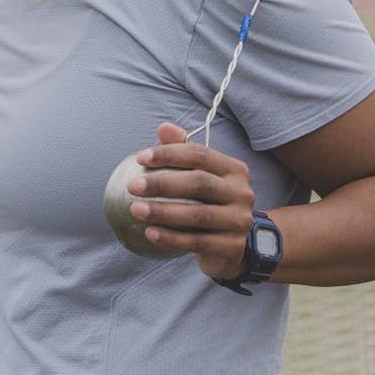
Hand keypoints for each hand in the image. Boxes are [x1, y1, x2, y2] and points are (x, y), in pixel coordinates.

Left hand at [127, 122, 255, 279]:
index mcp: (234, 169)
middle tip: (133, 186)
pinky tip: (149, 233)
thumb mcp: (201, 175)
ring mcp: (239, 221)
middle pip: (199, 183)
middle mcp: (241, 193)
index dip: (170, 154)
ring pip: (198, 215)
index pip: (200, 154)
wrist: (234, 246)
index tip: (140, 158)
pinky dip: (171, 238)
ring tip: (135, 210)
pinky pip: (197, 241)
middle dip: (162, 183)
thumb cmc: (210, 202)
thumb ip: (183, 151)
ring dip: (163, 212)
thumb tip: (164, 128)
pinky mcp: (232, 246)